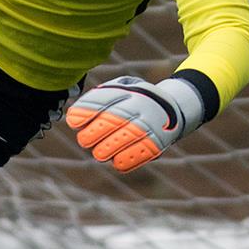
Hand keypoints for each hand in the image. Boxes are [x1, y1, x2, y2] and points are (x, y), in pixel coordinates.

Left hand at [65, 75, 206, 172]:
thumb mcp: (123, 86)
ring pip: (122, 140)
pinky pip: (138, 154)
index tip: (73, 121)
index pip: (103, 100)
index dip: (86, 112)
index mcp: (129, 91)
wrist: (174, 107)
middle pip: (110, 121)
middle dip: (93, 134)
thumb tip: (73, 113)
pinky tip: (117, 161)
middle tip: (85, 140)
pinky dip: (125, 160)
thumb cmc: (137, 98)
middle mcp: (139, 106)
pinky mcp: (157, 142)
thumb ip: (100, 96)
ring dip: (106, 150)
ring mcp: (149, 124)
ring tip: (99, 153)